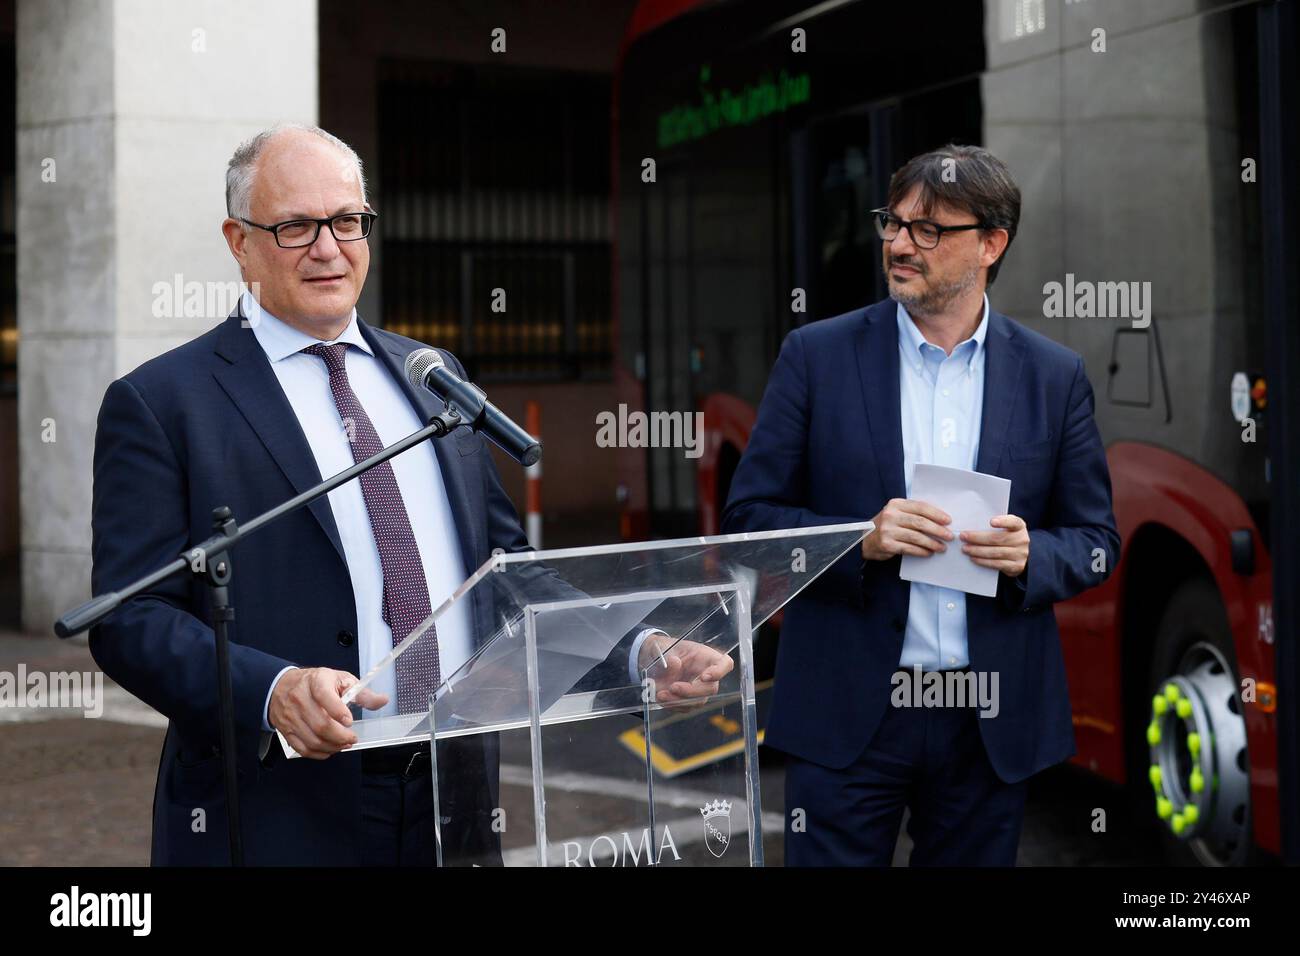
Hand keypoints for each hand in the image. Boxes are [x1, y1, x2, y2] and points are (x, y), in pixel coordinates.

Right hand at [268, 667, 388, 759]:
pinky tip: (329, 749)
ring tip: (344, 744)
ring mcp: (291, 716)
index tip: (350, 721)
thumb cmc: (315, 682)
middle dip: (341, 736)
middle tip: (352, 738)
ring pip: (312, 739)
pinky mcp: (286, 730)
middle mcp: (300, 699)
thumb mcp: (340, 680)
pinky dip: (318, 753)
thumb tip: (383, 700)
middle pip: (321, 724)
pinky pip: (302, 748)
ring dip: (332, 747)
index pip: (325, 697)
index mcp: (316, 682)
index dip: (338, 711)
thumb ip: (362, 693)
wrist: (282, 686)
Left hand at [638, 633, 734, 707]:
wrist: (652, 658)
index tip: (704, 677)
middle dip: (691, 691)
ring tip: (660, 694)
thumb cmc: (663, 648)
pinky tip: (661, 697)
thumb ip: (668, 652)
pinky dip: (672, 705)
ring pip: (698, 702)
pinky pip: (685, 708)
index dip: (719, 672)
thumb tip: (674, 662)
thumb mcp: (662, 645)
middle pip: (711, 688)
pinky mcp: (688, 699)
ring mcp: (698, 689)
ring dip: (679, 701)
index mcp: (705, 656)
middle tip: (672, 687)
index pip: (725, 664)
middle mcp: (706, 673)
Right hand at [862, 498, 952, 559]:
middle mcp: (890, 515)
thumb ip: (913, 513)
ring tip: (942, 547)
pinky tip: (929, 552)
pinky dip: (921, 551)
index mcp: (896, 504)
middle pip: (920, 522)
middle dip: (938, 530)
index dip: (936, 514)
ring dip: (932, 543)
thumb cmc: (887, 525)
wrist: (865, 539)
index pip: (920, 507)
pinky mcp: (887, 544)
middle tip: (949, 536)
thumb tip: (940, 520)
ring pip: (916, 537)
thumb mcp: (897, 513)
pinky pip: (909, 548)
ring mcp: (888, 530)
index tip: (948, 521)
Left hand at [960, 514, 1029, 576]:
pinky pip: (997, 564)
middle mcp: (1022, 539)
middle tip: (963, 537)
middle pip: (998, 539)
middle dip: (978, 538)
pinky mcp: (1016, 566)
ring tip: (965, 549)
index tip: (991, 521)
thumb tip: (971, 523)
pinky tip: (973, 558)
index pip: (1013, 522)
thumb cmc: (1006, 536)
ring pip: (996, 552)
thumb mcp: (1005, 527)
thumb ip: (994, 524)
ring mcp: (1020, 554)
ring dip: (978, 551)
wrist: (1019, 554)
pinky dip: (984, 561)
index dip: (1003, 521)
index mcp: (1019, 526)